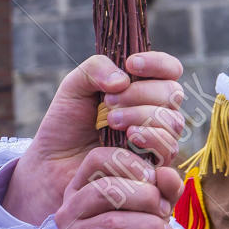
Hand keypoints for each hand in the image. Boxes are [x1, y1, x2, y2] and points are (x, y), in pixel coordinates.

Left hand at [3, 51, 184, 225]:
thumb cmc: (67, 123)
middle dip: (141, 93)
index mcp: (141, 88)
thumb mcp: (73, 88)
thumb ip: (95, 69)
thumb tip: (123, 80)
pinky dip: (151, 139)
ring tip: (111, 122)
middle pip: (172, 94)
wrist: (54, 161)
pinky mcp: (155, 164)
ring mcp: (158, 138)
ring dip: (142, 116)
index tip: (131, 65)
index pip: (169, 70)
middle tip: (108, 102)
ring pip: (173, 121)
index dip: (158, 64)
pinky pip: (169, 149)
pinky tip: (129, 138)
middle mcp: (155, 112)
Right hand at [55, 146, 179, 228]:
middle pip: (105, 190)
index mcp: (81, 186)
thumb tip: (168, 174)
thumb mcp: (150, 207)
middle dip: (146, 198)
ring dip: (150, 227)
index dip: (131, 163)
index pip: (97, 159)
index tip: (155, 179)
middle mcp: (69, 209)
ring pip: (112, 224)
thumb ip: (162, 188)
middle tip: (166, 210)